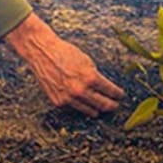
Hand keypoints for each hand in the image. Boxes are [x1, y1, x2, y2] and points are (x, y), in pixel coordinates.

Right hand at [4, 13, 123, 116]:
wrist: (41, 52)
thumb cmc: (64, 52)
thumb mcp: (86, 60)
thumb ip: (96, 75)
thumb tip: (104, 87)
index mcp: (90, 78)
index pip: (111, 91)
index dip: (118, 94)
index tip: (120, 96)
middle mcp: (80, 90)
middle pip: (103, 105)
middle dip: (111, 105)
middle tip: (115, 105)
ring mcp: (68, 98)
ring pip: (90, 111)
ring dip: (97, 109)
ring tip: (101, 108)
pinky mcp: (58, 102)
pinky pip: (74, 108)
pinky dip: (79, 105)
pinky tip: (83, 102)